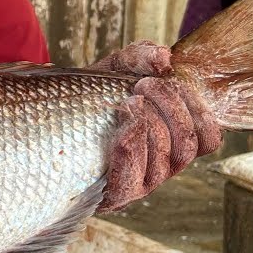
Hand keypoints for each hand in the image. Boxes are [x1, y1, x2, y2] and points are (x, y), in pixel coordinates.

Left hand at [91, 42, 221, 211]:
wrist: (44, 121)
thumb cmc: (90, 98)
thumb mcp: (114, 70)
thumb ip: (139, 57)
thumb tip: (164, 58)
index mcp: (172, 140)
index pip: (208, 138)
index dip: (199, 111)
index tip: (170, 82)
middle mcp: (162, 166)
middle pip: (188, 147)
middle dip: (171, 110)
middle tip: (143, 86)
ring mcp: (139, 184)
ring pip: (164, 162)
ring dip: (149, 126)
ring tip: (126, 102)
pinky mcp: (112, 196)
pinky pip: (132, 180)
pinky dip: (131, 151)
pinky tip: (120, 131)